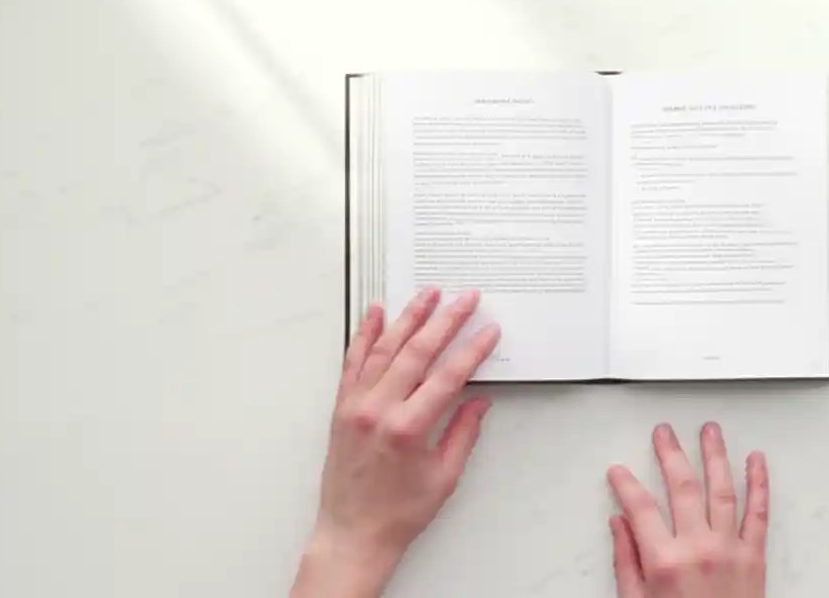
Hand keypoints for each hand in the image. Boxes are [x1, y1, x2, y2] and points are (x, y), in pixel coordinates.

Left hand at [291, 288, 499, 597]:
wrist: (352, 534)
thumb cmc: (397, 513)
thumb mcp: (444, 476)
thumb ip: (463, 432)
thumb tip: (477, 401)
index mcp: (408, 428)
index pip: (448, 375)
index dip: (472, 350)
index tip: (487, 332)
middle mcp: (378, 411)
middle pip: (417, 352)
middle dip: (445, 321)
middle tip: (463, 299)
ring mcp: (356, 406)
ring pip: (384, 349)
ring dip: (408, 318)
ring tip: (426, 295)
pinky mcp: (341, 408)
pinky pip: (354, 361)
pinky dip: (365, 334)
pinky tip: (376, 314)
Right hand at [607, 423, 768, 597]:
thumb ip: (627, 562)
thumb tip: (619, 525)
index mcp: (665, 562)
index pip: (640, 508)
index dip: (626, 484)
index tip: (618, 472)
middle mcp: (699, 549)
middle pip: (681, 487)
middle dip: (670, 454)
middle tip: (663, 432)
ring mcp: (730, 550)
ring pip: (721, 490)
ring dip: (715, 455)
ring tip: (709, 431)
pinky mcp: (755, 558)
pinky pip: (759, 513)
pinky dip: (759, 483)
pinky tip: (756, 461)